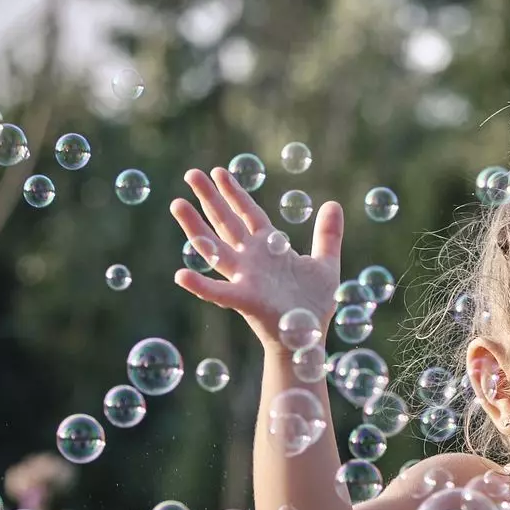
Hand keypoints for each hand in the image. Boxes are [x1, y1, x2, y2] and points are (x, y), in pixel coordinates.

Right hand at [169, 167, 342, 347]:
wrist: (309, 338)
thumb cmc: (314, 305)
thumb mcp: (326, 264)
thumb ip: (327, 235)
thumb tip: (333, 204)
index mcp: (268, 247)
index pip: (247, 213)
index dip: (234, 192)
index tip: (219, 171)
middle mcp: (251, 259)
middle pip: (225, 222)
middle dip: (208, 198)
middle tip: (190, 173)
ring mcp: (244, 278)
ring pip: (213, 248)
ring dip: (194, 228)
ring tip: (177, 204)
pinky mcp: (244, 300)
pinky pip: (217, 292)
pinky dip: (199, 286)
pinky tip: (180, 275)